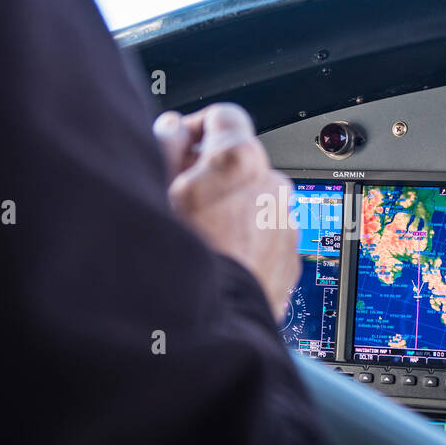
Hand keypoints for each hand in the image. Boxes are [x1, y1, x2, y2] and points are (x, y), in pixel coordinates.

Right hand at [153, 103, 298, 319]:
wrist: (209, 328)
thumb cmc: (179, 261)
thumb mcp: (155, 190)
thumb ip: (165, 145)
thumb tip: (173, 128)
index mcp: (239, 160)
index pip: (225, 116)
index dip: (197, 127)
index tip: (181, 146)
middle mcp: (273, 186)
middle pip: (240, 161)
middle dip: (212, 174)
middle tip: (179, 199)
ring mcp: (285, 224)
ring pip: (254, 200)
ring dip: (230, 208)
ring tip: (198, 237)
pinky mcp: (290, 258)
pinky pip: (265, 235)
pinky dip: (245, 240)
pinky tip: (217, 259)